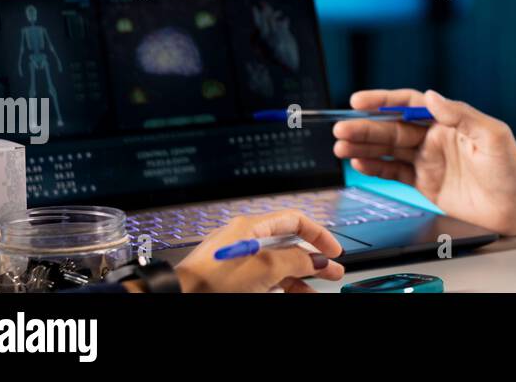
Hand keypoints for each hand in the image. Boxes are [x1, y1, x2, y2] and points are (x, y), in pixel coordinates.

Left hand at [171, 210, 344, 292]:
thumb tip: (319, 260)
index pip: (295, 220)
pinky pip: (263, 276)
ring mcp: (237, 257)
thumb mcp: (266, 268)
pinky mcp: (231, 276)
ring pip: (277, 264)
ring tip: (315, 291)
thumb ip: (297, 260)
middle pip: (288, 244)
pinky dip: (280, 285)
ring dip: (299, 277)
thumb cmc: (214, 280)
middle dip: (313, 259)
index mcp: (252, 226)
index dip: (318, 234)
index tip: (333, 250)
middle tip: (333, 272)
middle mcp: (245, 238)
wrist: (182, 296)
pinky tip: (292, 294)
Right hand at [334, 89, 515, 236]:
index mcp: (449, 120)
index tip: (359, 100)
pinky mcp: (425, 182)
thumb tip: (432, 95)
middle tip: (340, 129)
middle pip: (393, 128)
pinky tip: (358, 163)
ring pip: (389, 149)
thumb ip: (461, 115)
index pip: (410, 103)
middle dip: (365, 127)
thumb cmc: (511, 168)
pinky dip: (375, 168)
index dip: (384, 100)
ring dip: (364, 146)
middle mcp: (435, 137)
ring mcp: (428, 159)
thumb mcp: (492, 136)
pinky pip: (394, 172)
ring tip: (340, 146)